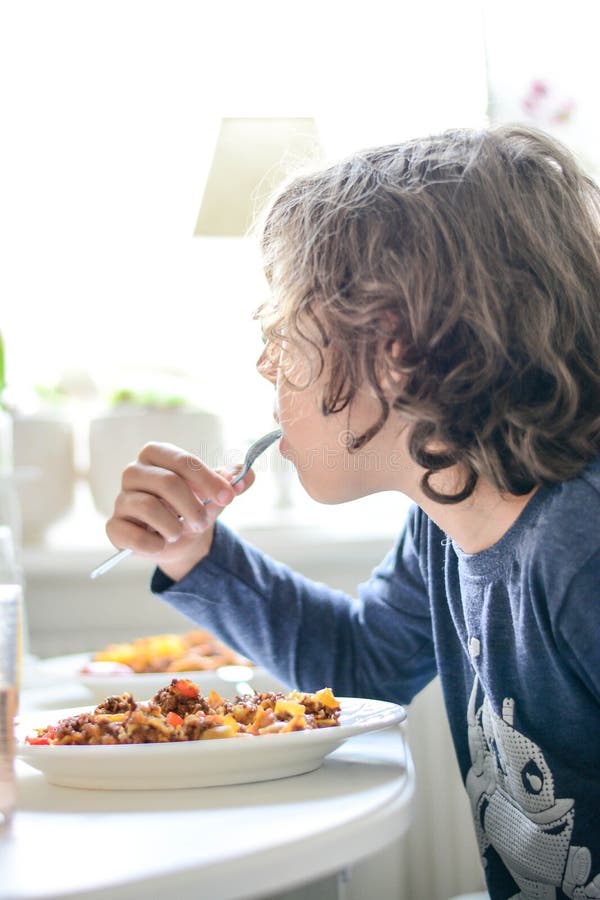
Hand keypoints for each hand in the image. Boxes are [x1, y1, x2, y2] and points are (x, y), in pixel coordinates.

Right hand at [105, 442, 254, 580]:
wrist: (181, 540)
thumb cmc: (194, 507)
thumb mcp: (217, 494)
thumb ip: (234, 482)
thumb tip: (247, 475)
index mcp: (157, 455)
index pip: (183, 461)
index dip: (208, 479)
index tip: (229, 497)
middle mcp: (134, 471)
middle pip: (167, 482)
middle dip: (193, 507)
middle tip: (202, 523)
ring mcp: (120, 499)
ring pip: (149, 507)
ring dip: (174, 527)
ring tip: (179, 533)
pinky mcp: (114, 526)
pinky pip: (132, 535)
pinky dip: (154, 544)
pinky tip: (160, 544)